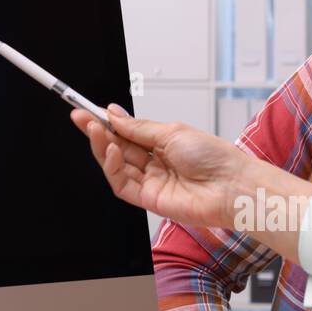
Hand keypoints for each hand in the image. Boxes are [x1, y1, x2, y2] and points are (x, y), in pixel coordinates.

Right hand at [71, 105, 252, 230]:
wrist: (231, 186)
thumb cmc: (214, 158)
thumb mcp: (172, 131)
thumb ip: (139, 127)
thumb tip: (115, 114)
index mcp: (163, 144)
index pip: (127, 133)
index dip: (107, 122)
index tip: (88, 110)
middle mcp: (155, 163)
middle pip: (118, 148)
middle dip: (98, 132)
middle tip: (81, 117)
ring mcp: (151, 182)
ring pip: (116, 165)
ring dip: (102, 147)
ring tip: (96, 130)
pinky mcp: (148, 200)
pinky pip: (121, 183)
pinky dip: (112, 166)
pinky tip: (110, 150)